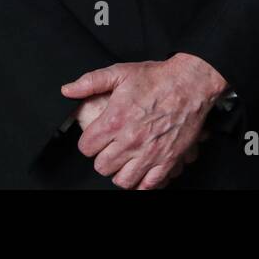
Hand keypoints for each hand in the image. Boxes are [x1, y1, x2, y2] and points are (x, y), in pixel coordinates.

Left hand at [62, 54, 226, 189]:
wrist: (190, 84)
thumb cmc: (156, 78)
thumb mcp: (120, 72)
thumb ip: (90, 82)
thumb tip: (67, 90)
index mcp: (115, 120)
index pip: (86, 148)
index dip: (88, 142)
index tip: (96, 137)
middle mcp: (130, 141)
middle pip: (102, 166)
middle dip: (102, 157)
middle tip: (110, 147)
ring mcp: (149, 153)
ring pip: (123, 181)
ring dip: (120, 171)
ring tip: (123, 160)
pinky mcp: (167, 160)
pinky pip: (148, 185)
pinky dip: (142, 181)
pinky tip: (140, 169)